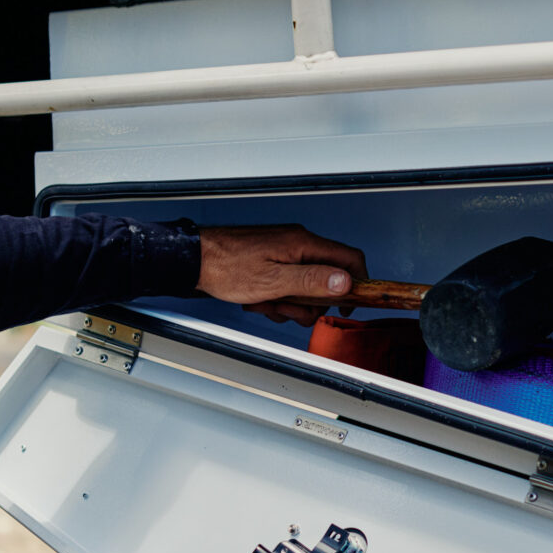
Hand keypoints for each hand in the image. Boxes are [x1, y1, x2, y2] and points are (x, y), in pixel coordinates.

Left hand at [197, 225, 368, 327]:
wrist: (195, 259)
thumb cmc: (226, 266)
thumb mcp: (273, 281)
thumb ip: (311, 280)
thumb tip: (344, 281)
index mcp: (302, 243)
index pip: (349, 258)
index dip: (356, 284)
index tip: (348, 305)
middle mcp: (297, 242)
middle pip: (327, 277)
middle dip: (310, 302)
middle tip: (289, 310)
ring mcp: (285, 250)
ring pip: (305, 284)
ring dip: (290, 302)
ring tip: (267, 303)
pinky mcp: (273, 258)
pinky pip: (288, 282)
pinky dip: (277, 296)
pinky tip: (260, 299)